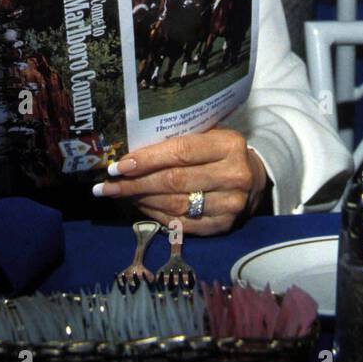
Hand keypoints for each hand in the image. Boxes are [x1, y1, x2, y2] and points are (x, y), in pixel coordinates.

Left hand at [92, 128, 267, 234]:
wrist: (255, 178)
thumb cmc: (221, 151)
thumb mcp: (208, 135)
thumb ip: (179, 140)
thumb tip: (131, 152)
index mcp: (228, 145)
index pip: (181, 151)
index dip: (147, 159)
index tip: (118, 165)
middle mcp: (233, 176)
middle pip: (174, 181)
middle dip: (135, 183)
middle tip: (107, 185)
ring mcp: (230, 205)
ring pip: (175, 204)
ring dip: (141, 200)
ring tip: (118, 195)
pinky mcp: (224, 226)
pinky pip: (181, 223)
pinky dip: (156, 215)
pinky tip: (139, 207)